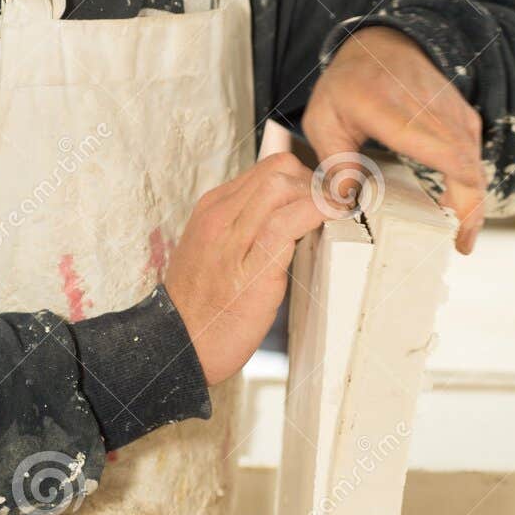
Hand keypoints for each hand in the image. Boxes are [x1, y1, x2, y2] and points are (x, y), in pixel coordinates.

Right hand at [165, 153, 324, 385]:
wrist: (178, 345)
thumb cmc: (200, 307)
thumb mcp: (215, 253)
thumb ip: (244, 230)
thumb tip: (286, 218)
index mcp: (212, 209)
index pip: (266, 169)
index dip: (301, 178)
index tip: (320, 197)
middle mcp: (219, 216)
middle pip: (278, 169)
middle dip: (313, 182)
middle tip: (333, 207)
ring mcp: (232, 240)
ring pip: (282, 185)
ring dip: (319, 194)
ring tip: (336, 213)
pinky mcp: (251, 268)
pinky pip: (288, 222)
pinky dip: (318, 212)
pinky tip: (333, 219)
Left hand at [302, 27, 486, 253]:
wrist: (379, 43)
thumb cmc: (347, 84)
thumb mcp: (323, 119)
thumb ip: (336, 161)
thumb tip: (346, 204)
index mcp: (395, 111)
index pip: (448, 155)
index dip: (462, 198)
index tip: (457, 234)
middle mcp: (433, 109)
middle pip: (470, 167)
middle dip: (472, 211)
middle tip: (461, 245)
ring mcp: (453, 111)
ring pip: (476, 163)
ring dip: (473, 200)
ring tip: (459, 234)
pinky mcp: (462, 116)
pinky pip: (474, 154)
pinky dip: (470, 182)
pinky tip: (457, 206)